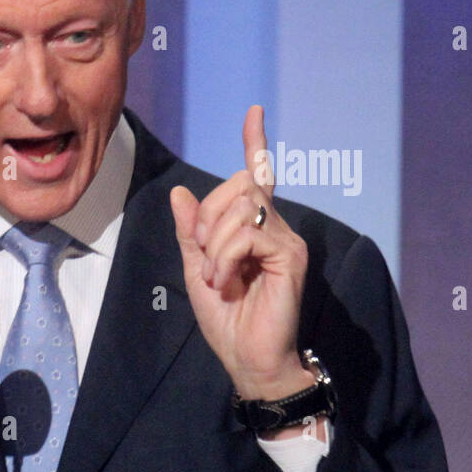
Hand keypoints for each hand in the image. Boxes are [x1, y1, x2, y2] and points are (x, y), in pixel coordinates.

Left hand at [169, 105, 309, 399]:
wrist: (248, 359)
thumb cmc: (227, 320)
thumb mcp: (196, 270)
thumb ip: (191, 233)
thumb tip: (180, 192)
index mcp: (253, 229)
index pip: (256, 177)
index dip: (255, 144)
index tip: (254, 112)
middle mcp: (275, 227)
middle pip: (238, 186)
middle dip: (207, 217)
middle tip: (203, 259)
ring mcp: (286, 239)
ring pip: (242, 208)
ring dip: (214, 243)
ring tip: (215, 277)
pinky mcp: (290, 256)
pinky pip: (249, 233)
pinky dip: (226, 256)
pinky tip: (225, 280)